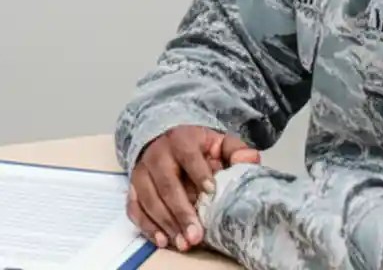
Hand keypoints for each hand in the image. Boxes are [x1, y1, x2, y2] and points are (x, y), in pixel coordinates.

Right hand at [126, 126, 259, 251]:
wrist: (165, 140)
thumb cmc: (198, 147)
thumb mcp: (219, 143)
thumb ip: (235, 150)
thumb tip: (249, 160)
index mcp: (181, 140)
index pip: (189, 156)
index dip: (199, 174)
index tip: (211, 192)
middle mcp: (157, 154)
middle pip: (167, 183)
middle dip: (181, 211)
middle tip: (196, 235)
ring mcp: (142, 171)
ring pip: (149, 198)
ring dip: (165, 223)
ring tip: (183, 243)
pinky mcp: (133, 187)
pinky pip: (134, 207)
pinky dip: (146, 225)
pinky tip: (162, 240)